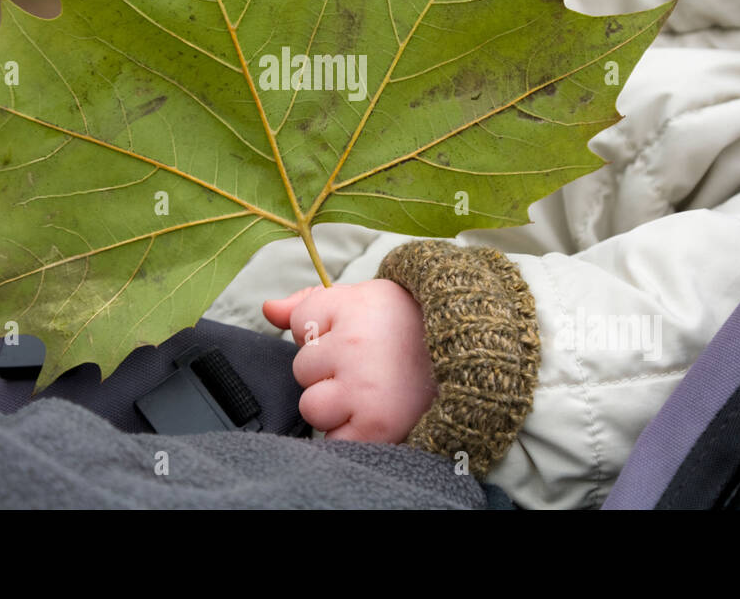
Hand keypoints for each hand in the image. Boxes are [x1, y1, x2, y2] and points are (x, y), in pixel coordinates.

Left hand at [263, 278, 437, 442]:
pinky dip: (349, 435)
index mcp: (352, 305)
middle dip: (326, 371)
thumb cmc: (408, 326)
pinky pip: (333, 440)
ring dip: (335, 406)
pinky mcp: (376, 426)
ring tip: (369, 393)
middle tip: (367, 366)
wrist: (473, 354)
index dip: (323, 331)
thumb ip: (308, 304)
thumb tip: (267, 310)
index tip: (356, 333)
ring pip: (312, 406)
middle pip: (302, 369)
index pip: (298, 322)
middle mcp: (354, 344)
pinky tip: (373, 416)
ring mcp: (363, 387)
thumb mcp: (361, 300)